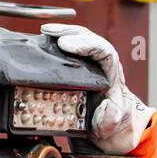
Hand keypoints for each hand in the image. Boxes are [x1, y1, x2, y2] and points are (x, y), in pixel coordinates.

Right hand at [40, 23, 156, 153]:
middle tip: (50, 33)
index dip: (85, 44)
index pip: (103, 51)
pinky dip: (58, 38)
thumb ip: (110, 117)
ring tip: (45, 31)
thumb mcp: (110, 124)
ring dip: (63, 32)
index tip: (65, 45)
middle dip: (70, 32)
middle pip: (91, 38)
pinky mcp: (81, 63)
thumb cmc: (109, 123)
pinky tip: (45, 37)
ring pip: (81, 37)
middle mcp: (102, 63)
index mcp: (111, 74)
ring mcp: (91, 61)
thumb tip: (104, 104)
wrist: (108, 125)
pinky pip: (71, 44)